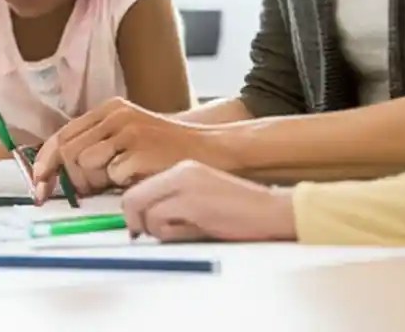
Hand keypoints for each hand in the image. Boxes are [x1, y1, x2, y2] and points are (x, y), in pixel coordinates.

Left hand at [32, 98, 220, 200]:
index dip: (45, 163)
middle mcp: (116, 115)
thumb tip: (56, 170)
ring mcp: (129, 131)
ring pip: (86, 166)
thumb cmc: (164, 150)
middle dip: (71, 179)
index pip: (62, 135)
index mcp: (109, 110)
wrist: (208, 149)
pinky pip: (113, 177)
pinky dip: (122, 185)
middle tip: (89, 191)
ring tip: (120, 181)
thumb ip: (96, 144)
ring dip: (98, 182)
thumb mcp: (127, 135)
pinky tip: (139, 178)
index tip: (38, 185)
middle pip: (68, 152)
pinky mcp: (141, 151)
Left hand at [122, 161, 295, 242]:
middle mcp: (180, 171)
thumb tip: (142, 221)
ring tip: (183, 232)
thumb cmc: (241, 212)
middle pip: (131, 197)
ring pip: (143, 210)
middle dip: (134, 222)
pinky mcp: (191, 202)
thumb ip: (172, 203)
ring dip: (156, 230)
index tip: (137, 227)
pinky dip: (168, 233)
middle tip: (144, 235)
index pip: (139, 187)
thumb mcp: (201, 199)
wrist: (272, 211)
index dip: (133, 211)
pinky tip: (192, 232)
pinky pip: (158, 220)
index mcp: (182, 169)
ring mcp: (184, 185)